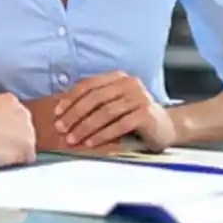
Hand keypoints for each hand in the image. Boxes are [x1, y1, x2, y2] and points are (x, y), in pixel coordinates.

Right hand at [0, 93, 37, 167]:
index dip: (5, 127)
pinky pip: (28, 157)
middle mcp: (22, 111)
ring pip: (26, 142)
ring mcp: (27, 129)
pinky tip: (5, 162)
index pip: (14, 115)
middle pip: (23, 127)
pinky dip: (19, 161)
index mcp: (9, 100)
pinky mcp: (27, 146)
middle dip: (13, 137)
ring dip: (16, 149)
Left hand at [54, 72, 176, 150]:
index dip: (71, 97)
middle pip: (95, 97)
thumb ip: (96, 103)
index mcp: (119, 78)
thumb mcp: (115, 105)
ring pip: (106, 112)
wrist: (166, 128)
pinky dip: (102, 135)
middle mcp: (130, 83)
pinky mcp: (147, 113)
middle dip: (75, 114)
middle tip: (61, 129)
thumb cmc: (134, 118)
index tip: (57, 112)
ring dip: (86, 127)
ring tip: (73, 140)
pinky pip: (120, 124)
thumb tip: (62, 111)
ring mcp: (140, 97)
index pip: (89, 84)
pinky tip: (91, 144)